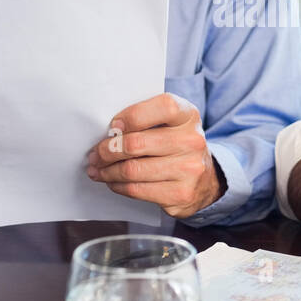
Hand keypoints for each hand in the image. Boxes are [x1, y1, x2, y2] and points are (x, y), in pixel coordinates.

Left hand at [87, 93, 222, 218]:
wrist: (205, 180)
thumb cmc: (176, 145)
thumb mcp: (170, 124)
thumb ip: (146, 119)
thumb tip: (108, 133)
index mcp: (188, 115)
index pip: (163, 107)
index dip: (132, 116)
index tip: (113, 127)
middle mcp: (193, 141)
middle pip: (137, 143)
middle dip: (108, 150)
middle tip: (95, 154)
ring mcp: (189, 169)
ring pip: (133, 170)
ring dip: (107, 171)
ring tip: (97, 169)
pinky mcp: (180, 193)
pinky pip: (137, 190)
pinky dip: (118, 185)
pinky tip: (112, 181)